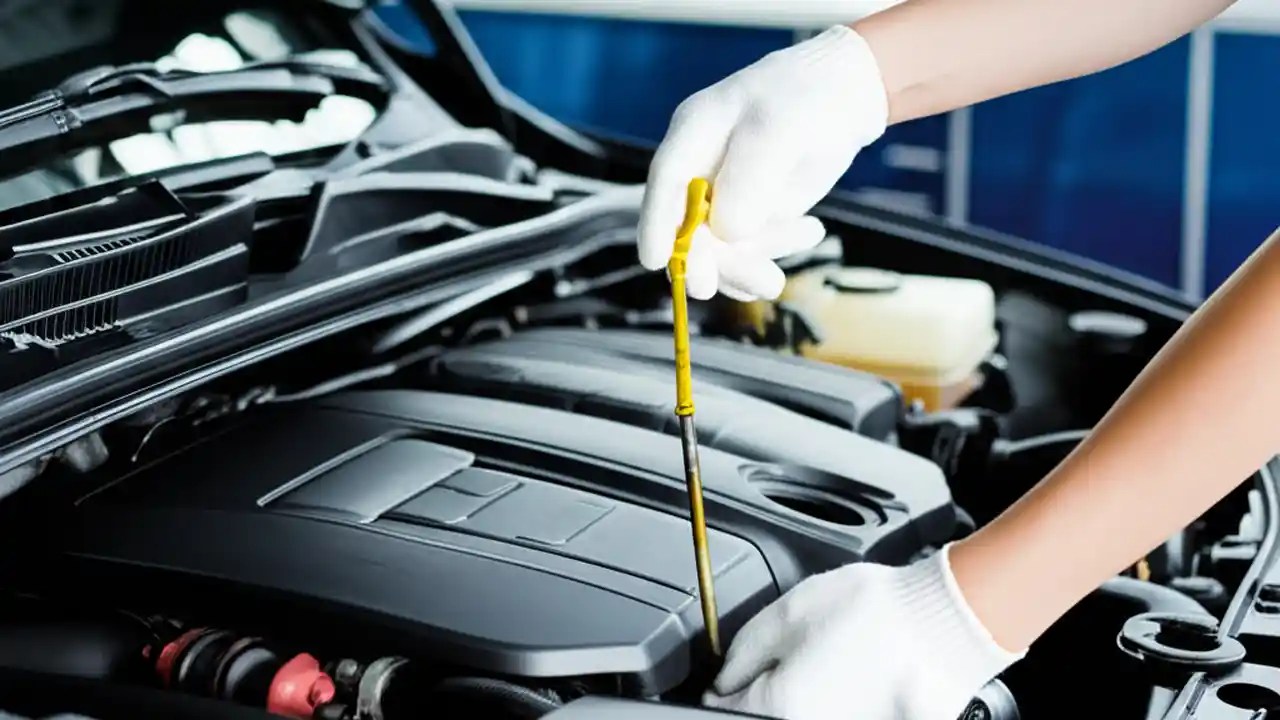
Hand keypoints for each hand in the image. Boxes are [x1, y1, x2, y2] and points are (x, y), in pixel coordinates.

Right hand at [636, 25, 888, 301]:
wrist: (842, 96)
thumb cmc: (806, 99)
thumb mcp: (780, 128)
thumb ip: (750, 178)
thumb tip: (726, 232)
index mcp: (692, 134)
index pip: (664, 182)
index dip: (656, 223)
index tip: (655, 262)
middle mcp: (699, 170)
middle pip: (689, 228)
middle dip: (721, 261)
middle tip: (766, 281)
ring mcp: (721, 196)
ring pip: (719, 250)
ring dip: (758, 260)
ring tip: (810, 231)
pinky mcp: (748, 215)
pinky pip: (745, 253)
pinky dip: (775, 252)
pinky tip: (810, 230)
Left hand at [703, 545, 1023, 719]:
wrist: (945, 623)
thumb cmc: (874, 613)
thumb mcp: (787, 612)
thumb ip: (743, 651)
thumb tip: (723, 679)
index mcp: (776, 707)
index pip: (722, 708)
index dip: (725, 684)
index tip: (734, 672)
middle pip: (762, 715)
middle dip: (765, 690)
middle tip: (791, 657)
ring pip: (801, 715)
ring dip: (803, 696)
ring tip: (830, 661)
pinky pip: (838, 712)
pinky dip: (838, 700)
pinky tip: (853, 674)